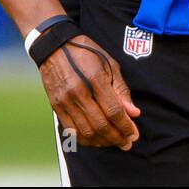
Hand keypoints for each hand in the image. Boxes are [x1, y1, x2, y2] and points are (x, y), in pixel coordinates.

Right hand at [39, 35, 140, 149]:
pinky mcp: (56, 106)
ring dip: (103, 142)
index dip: (126, 126)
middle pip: (101, 125)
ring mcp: (65, 101)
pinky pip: (71, 131)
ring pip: (86, 132)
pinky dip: (85, 140)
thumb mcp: (109, 63)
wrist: (54, 46)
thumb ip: (121, 90)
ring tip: (114, 142)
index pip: (113, 110)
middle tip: (127, 143)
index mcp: (95, 78)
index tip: (134, 134)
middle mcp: (78, 91)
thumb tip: (133, 113)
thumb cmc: (86, 52)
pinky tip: (96, 140)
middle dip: (117, 138)